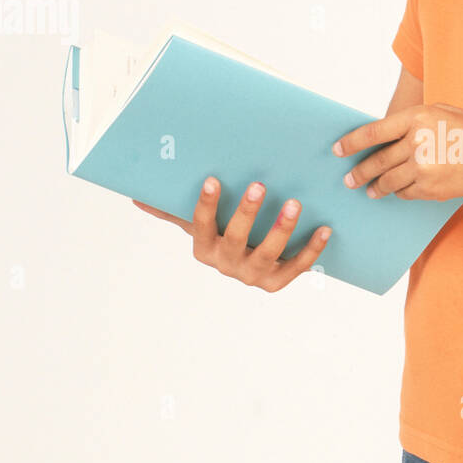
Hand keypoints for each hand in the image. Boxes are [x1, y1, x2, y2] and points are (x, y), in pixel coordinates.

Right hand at [132, 177, 330, 291]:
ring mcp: (253, 276)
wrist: (249, 268)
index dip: (205, 205)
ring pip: (268, 254)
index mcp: (204, 249)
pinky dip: (312, 249)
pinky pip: (298, 267)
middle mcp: (226, 265)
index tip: (211, 179)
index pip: (199, 226)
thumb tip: (136, 196)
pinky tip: (325, 228)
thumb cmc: (222, 236)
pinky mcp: (278, 282)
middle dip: (247, 213)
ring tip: (295, 203)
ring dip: (282, 229)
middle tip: (260, 185)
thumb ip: (170, 211)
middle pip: (236, 239)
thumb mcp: (196, 225)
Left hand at [332, 103, 462, 201]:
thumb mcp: (443, 111)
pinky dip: (400, 191)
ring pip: (388, 180)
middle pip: (377, 161)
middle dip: (359, 172)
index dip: (351, 142)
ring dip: (376, 186)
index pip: (374, 132)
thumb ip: (413, 120)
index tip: (337, 150)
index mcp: (418, 118)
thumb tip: (382, 134)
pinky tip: (398, 190)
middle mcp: (418, 143)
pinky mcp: (430, 188)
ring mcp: (423, 168)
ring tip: (369, 189)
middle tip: (348, 179)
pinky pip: (405, 192)